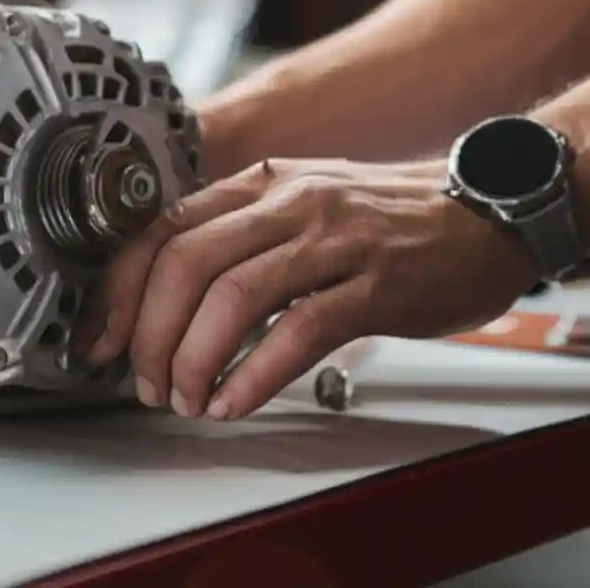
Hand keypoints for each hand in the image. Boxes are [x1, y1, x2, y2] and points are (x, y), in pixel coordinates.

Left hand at [74, 158, 539, 419]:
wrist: (489, 212)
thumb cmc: (387, 221)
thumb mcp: (299, 208)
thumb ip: (236, 241)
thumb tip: (163, 302)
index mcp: (258, 186)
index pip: (160, 229)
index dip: (118, 292)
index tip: (100, 341)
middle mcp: (287, 204)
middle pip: (185, 263)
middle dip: (149, 334)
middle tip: (145, 384)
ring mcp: (333, 241)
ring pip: (233, 296)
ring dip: (193, 359)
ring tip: (185, 401)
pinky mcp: (376, 284)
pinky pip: (299, 331)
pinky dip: (254, 375)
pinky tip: (234, 403)